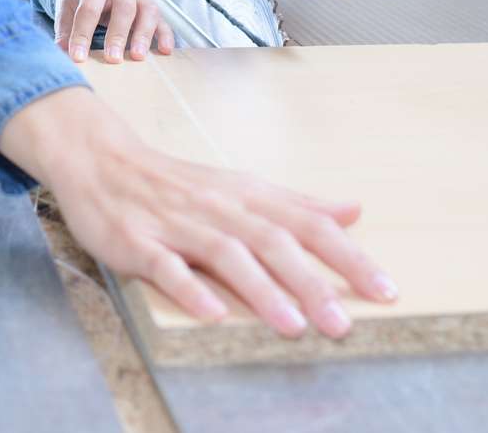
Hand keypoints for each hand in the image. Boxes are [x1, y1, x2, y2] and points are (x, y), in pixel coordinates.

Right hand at [0, 87, 396, 338]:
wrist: (101, 160)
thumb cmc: (177, 183)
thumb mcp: (242, 187)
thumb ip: (297, 204)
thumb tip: (353, 209)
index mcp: (248, 196)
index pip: (309, 224)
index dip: (348, 257)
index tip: (385, 290)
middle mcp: (219, 208)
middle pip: (274, 242)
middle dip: (312, 283)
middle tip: (343, 322)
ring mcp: (178, 224)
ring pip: (227, 255)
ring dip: (261, 290)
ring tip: (293, 326)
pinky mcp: (138, 241)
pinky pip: (166, 266)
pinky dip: (189, 288)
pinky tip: (211, 313)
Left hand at [54, 0, 174, 63]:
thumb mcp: (67, 6)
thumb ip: (64, 29)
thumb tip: (61, 53)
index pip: (89, 10)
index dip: (82, 35)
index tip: (78, 57)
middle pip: (123, 8)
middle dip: (118, 35)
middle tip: (112, 58)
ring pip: (147, 12)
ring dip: (143, 35)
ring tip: (137, 57)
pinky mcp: (151, 7)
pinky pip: (162, 20)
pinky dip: (165, 35)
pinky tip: (164, 51)